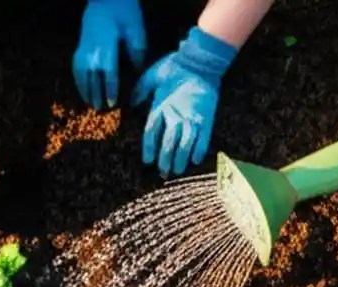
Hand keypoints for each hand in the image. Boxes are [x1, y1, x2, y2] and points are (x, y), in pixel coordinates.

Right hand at [73, 0, 146, 108]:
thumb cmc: (125, 13)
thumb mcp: (137, 31)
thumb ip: (137, 53)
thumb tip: (136, 74)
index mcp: (107, 45)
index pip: (108, 72)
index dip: (110, 89)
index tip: (112, 104)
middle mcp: (92, 49)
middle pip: (92, 76)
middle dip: (96, 94)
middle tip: (101, 110)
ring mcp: (83, 48)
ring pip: (81, 73)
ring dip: (85, 90)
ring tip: (91, 104)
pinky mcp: (79, 46)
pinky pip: (76, 67)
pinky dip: (78, 80)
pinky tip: (82, 89)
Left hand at [131, 27, 235, 175]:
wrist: (200, 61)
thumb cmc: (174, 66)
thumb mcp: (152, 75)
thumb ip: (141, 91)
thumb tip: (131, 105)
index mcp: (160, 106)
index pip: (151, 132)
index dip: (149, 148)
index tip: (148, 161)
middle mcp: (175, 116)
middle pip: (168, 143)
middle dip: (165, 160)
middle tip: (163, 173)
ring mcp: (192, 118)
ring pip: (185, 145)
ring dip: (181, 160)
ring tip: (178, 171)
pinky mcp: (206, 118)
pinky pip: (203, 139)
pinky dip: (199, 151)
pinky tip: (195, 161)